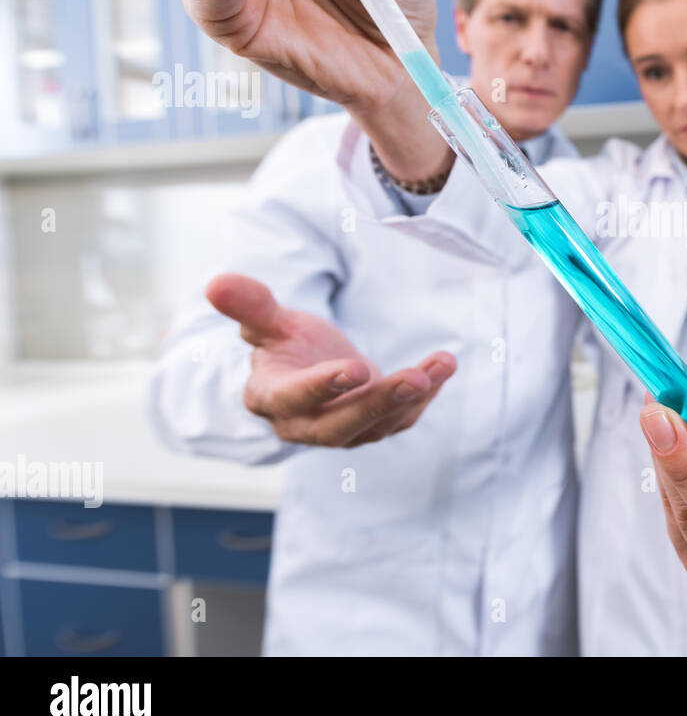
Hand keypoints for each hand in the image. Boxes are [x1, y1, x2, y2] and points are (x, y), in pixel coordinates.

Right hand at [207, 272, 454, 446]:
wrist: (308, 370)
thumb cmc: (285, 344)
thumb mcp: (269, 322)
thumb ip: (249, 306)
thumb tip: (216, 282)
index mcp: (271, 398)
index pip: (294, 397)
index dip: (323, 386)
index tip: (356, 367)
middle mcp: (305, 425)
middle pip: (341, 425)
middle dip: (379, 403)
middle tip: (414, 379)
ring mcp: (342, 433)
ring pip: (379, 424)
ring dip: (413, 396)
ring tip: (441, 364)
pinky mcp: (372, 430)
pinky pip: (402, 418)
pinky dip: (426, 395)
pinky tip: (442, 368)